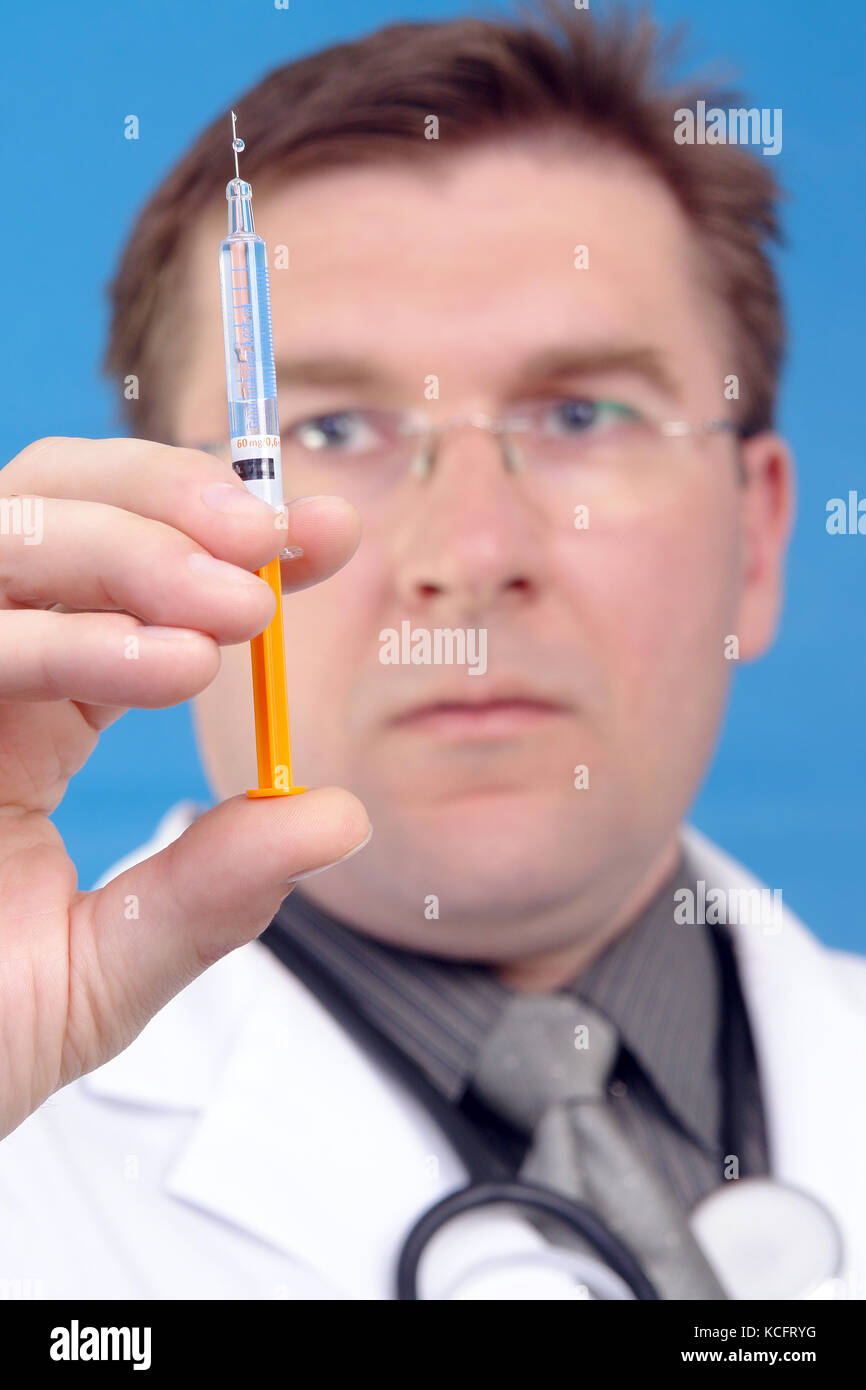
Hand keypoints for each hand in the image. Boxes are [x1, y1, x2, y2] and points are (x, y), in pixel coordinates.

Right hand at [0, 437, 369, 1139]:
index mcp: (29, 715)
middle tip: (274, 544)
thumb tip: (338, 819)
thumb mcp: (97, 975)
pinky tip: (164, 663)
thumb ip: (206, 897)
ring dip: (132, 548)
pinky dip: (61, 631)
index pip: (130, 581)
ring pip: (5, 533)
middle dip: (171, 500)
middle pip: (53, 502)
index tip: (332, 536)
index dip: (228, 536)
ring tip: (238, 612)